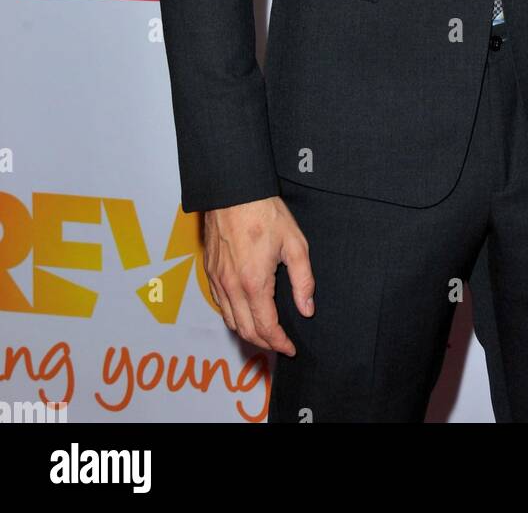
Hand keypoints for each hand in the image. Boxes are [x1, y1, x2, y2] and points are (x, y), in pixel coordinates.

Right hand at [203, 195, 314, 353]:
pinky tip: (244, 313)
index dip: (279, 342)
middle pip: (246, 330)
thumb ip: (303, 281)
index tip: (290, 348)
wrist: (233, 192)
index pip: (266, 327)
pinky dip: (232, 316)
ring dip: (247, 332)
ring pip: (230, 320)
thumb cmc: (265, 213)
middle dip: (264, 342)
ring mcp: (217, 280)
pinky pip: (219, 304)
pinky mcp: (209, 272)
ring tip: (264, 334)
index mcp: (254, 283)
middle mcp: (231, 287)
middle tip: (280, 344)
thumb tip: (306, 308)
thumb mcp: (295, 244)